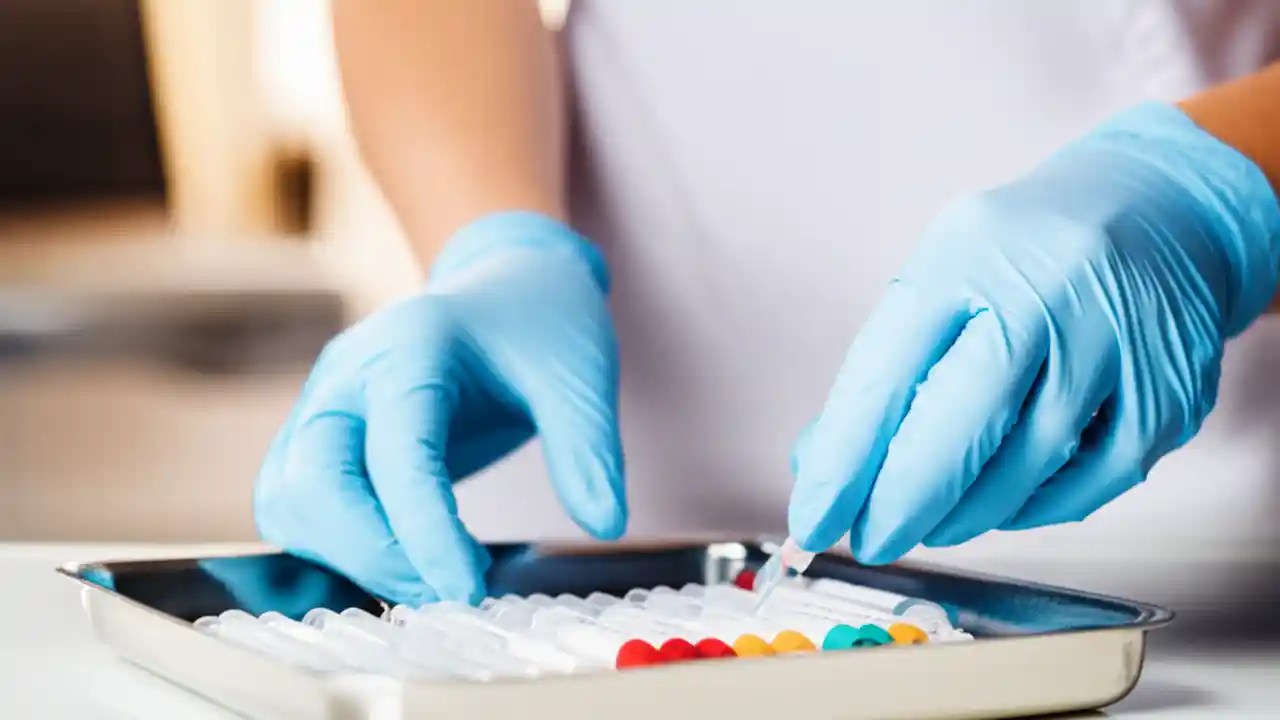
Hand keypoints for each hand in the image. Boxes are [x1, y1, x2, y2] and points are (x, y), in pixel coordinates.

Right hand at [255, 212, 625, 603]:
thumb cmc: (539, 323)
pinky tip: (402, 559)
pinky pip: (295, 504)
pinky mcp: (316, 436)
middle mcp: (349, 375)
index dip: (424, 531)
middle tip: (454, 588)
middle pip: (316, 483)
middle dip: (376, 553)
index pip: (398, 452)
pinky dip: (336, 546)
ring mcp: (323, 404)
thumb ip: (588, 448)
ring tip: (434, 576)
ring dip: (352, 556)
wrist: (505, 288)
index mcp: (412, 348)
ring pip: (290, 502)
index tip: (468, 588)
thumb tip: (603, 522)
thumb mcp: (579, 375)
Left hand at [789, 104, 1279, 562]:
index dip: (843, 462)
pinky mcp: (1167, 399)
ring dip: (959, 515)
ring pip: (1020, 473)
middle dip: (899, 506)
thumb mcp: (942, 275)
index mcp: (968, 257)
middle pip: (956, 433)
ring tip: (930, 519)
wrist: (1165, 207)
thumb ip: (885, 367)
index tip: (812, 516)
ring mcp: (1117, 348)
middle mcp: (1048, 296)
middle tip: (868, 539)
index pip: (885, 376)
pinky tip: (1001, 500)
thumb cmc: (1028, 252)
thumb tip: (824, 463)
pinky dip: (1028, 509)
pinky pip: (1082, 489)